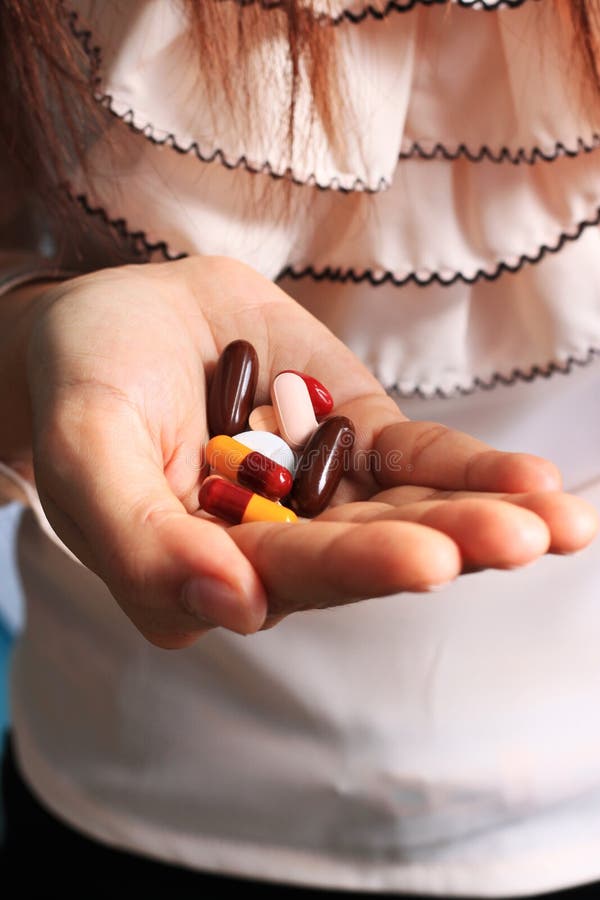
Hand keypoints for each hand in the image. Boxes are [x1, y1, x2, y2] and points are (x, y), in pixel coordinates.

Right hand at [27, 256, 598, 646]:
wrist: (117, 314)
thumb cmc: (83, 385)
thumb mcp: (85, 455)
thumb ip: (139, 541)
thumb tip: (231, 609)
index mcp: (209, 568)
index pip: (289, 578)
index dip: (355, 568)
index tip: (426, 562)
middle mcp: (278, 545)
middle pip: (368, 554)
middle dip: (445, 547)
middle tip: (518, 541)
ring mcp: (324, 493)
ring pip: (410, 513)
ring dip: (485, 518)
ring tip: (558, 522)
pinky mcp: (358, 438)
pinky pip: (422, 462)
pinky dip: (474, 470)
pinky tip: (534, 483)